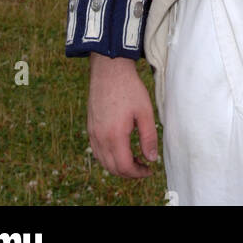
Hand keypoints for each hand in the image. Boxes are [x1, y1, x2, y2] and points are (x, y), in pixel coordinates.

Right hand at [87, 54, 158, 178]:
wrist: (109, 70)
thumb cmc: (129, 88)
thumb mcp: (145, 111)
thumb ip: (149, 137)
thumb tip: (152, 158)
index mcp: (115, 135)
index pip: (125, 167)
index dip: (138, 173)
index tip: (149, 169)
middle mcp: (100, 138)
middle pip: (113, 168)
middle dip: (129, 172)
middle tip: (143, 166)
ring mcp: (93, 133)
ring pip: (103, 162)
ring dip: (118, 166)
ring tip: (134, 159)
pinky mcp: (90, 127)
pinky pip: (97, 151)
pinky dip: (108, 157)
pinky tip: (120, 149)